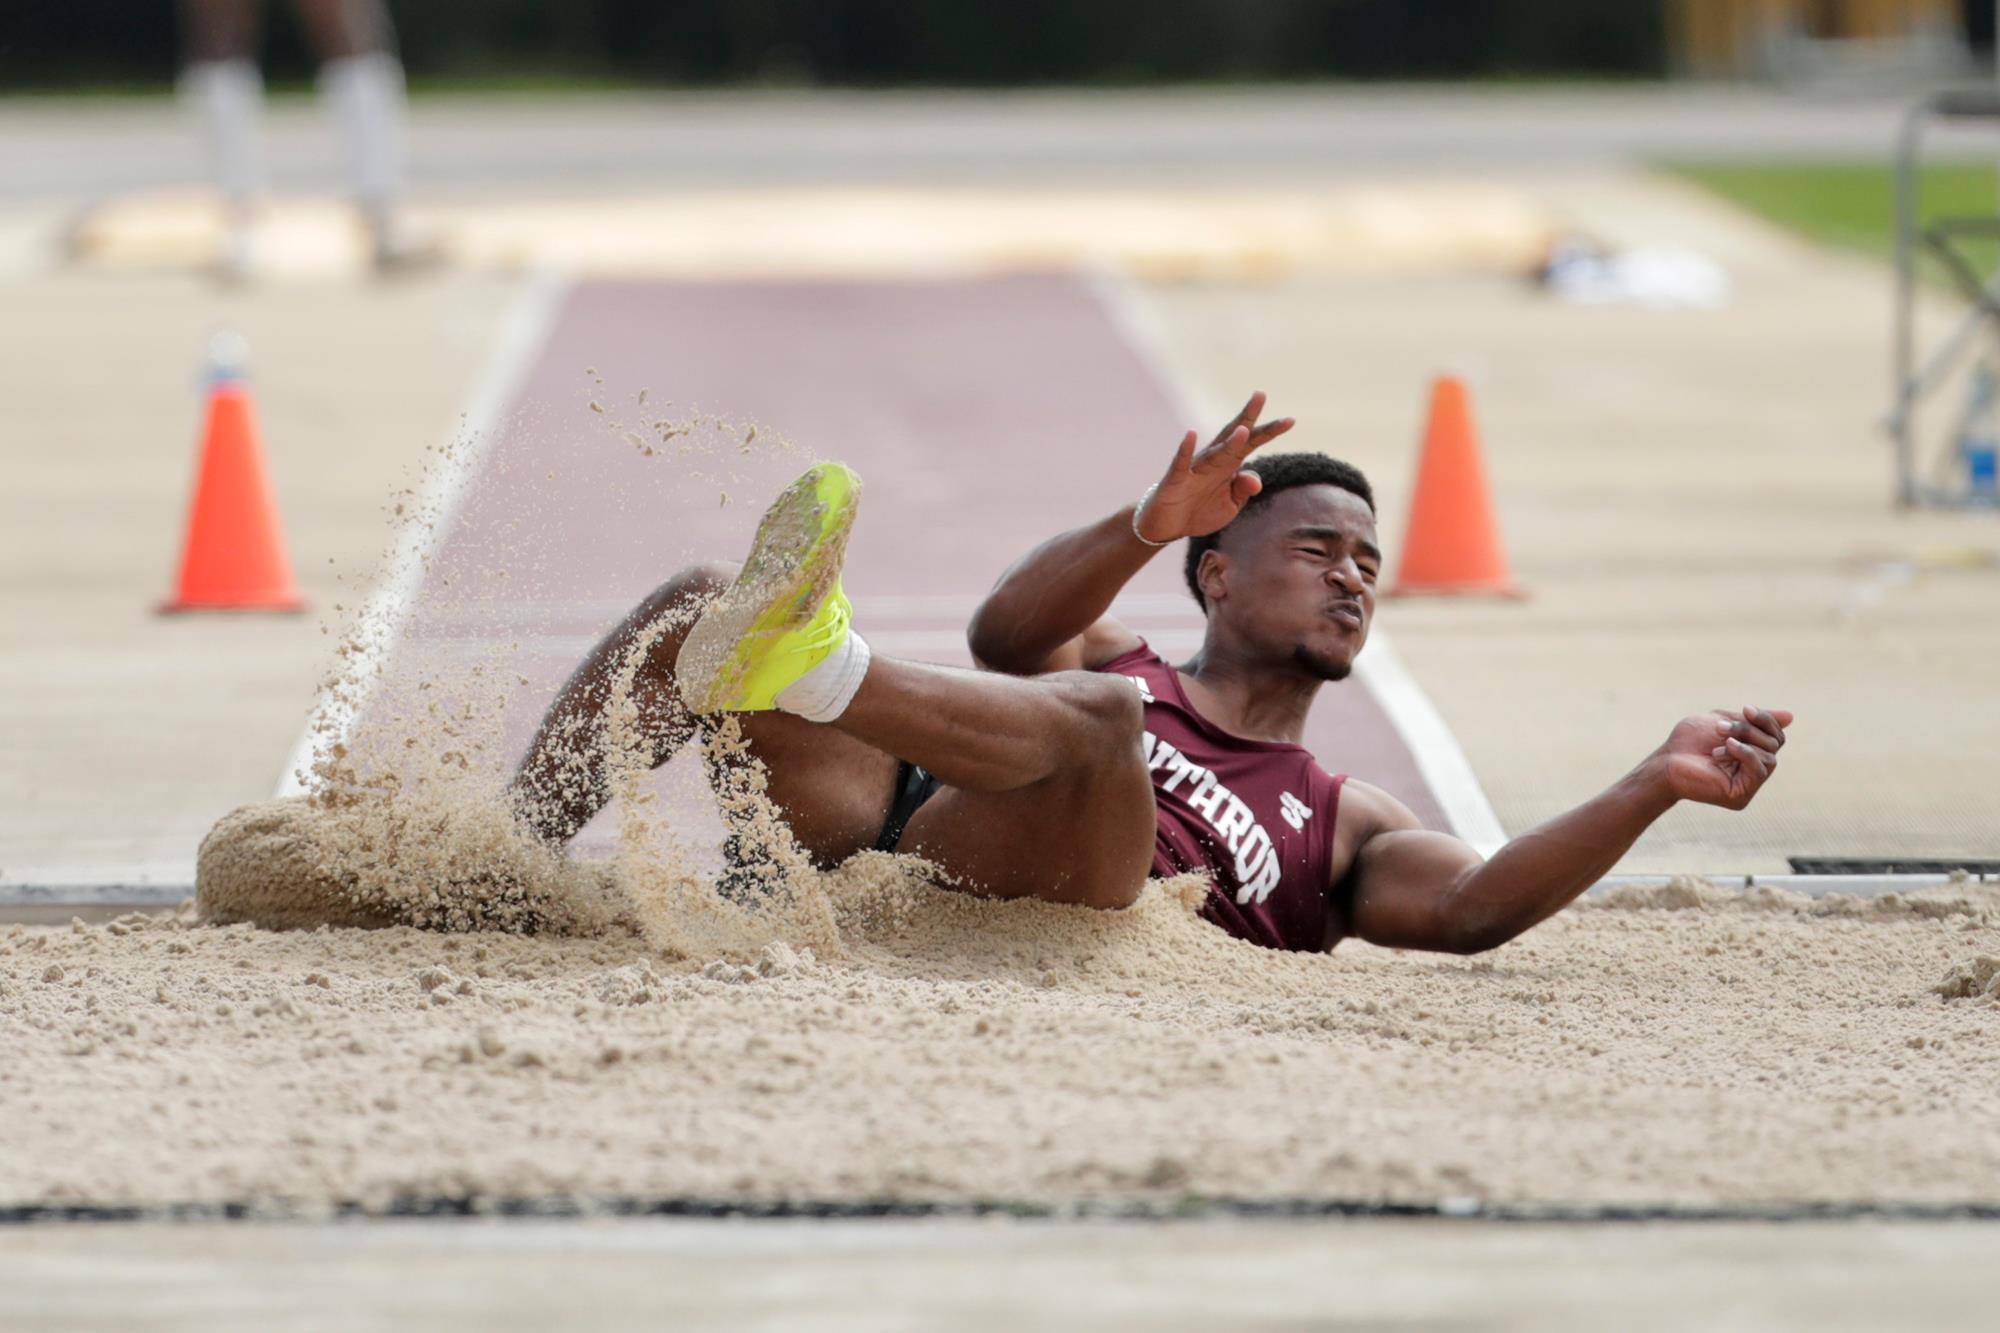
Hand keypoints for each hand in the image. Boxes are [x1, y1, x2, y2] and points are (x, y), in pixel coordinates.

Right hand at [1134, 391, 1293, 542]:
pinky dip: (1186, 449)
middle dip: (1248, 417)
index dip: (1270, 431)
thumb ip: (1244, 490)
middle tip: (1261, 394)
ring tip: (1243, 429)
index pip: (1252, 443)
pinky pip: (1181, 463)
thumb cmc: (1200, 510)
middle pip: (1233, 435)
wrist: (1167, 526)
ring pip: (1214, 452)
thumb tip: (1256, 480)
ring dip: (1228, 441)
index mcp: (1229, 465)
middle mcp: (1214, 461)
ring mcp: (1195, 469)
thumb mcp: (1230, 505)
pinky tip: (1191, 434)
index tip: (1291, 420)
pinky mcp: (1175, 480)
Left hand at [1656, 706, 1792, 810]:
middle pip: (1774, 744)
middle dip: (1749, 729)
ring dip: (1743, 740)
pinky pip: (1759, 770)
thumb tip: (1791, 717)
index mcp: (1752, 752)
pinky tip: (1726, 747)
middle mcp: (1754, 770)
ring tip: (1718, 738)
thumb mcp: (1723, 721)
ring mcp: (1749, 784)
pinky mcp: (1742, 795)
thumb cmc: (1688, 742)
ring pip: (1769, 756)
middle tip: (1720, 727)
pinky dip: (1746, 754)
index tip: (1746, 708)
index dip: (1766, 719)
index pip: (1776, 735)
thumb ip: (1753, 720)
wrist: (1665, 762)